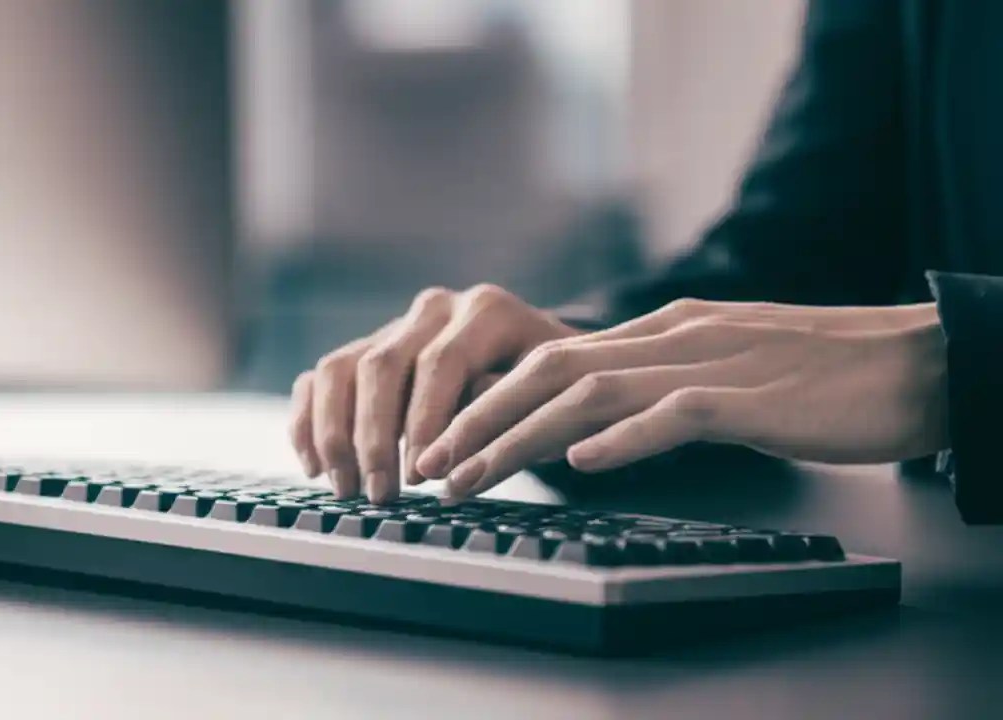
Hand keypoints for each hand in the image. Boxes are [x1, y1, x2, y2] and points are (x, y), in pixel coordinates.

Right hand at [289, 284, 577, 502]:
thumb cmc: (550, 392)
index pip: (441, 364)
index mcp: (485, 311)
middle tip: (379, 492)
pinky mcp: (364, 350)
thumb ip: (504, 412)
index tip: (422, 476)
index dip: (425, 423)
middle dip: (375, 436)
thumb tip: (456, 449)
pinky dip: (308, 422)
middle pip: (381, 365)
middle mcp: (434, 308)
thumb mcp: (548, 398)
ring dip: (335, 432)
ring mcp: (394, 327)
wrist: (544, 367)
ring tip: (346, 488)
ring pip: (339, 368)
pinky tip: (316, 467)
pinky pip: (318, 379)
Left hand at [416, 299, 948, 500]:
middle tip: (431, 466)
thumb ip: (656, 385)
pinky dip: (624, 438)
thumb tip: (593, 423)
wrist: (912, 362)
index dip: (488, 400)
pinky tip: (583, 465)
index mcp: (660, 333)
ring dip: (523, 435)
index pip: (552, 360)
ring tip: (474, 473)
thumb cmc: (817, 377)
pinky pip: (675, 414)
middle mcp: (670, 339)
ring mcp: (708, 364)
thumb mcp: (717, 371)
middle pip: (550, 371)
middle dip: (480, 418)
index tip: (442, 442)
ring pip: (591, 391)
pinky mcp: (751, 398)